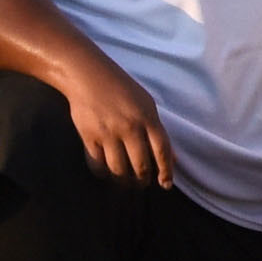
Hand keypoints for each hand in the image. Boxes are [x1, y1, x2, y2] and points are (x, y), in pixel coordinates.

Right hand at [57, 52, 182, 190]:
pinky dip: (103, 173)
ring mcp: (108, 133)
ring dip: (123, 181)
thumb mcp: (147, 104)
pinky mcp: (89, 137)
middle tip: (142, 184)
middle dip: (143, 180)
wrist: (88, 76)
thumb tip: (173, 158)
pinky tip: (107, 173)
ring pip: (119, 170)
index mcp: (147, 118)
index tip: (165, 184)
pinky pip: (97, 164)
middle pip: (141, 166)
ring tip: (126, 182)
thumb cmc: (121, 89)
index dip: (166, 171)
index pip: (162, 151)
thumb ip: (158, 130)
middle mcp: (129, 128)